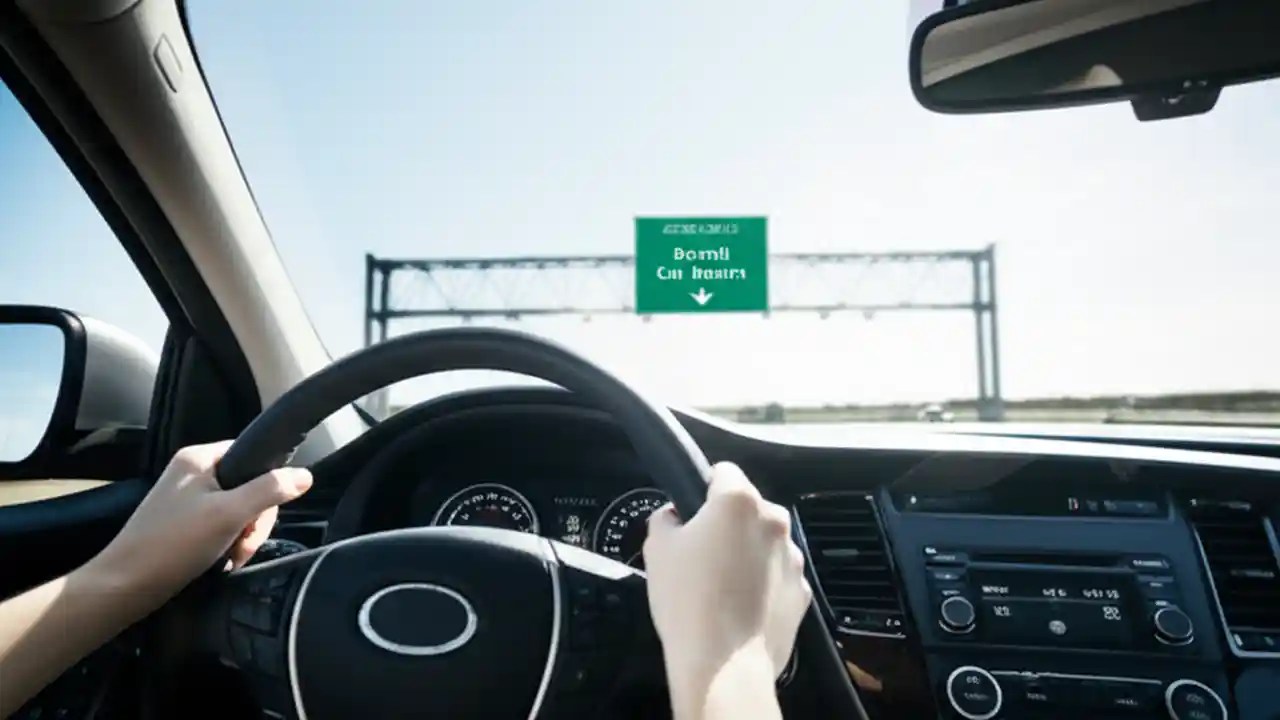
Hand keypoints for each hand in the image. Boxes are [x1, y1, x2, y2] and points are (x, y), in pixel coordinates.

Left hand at [89, 441, 312, 611]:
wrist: (124, 586)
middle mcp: (193, 473)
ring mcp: (188, 500)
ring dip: (243, 537)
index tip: (261, 514)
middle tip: (243, 544)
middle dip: (254, 520)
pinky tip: (223, 561)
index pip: (252, 455)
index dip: (267, 483)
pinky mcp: (184, 524)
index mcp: (199, 457)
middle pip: (249, 486)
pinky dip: (228, 544)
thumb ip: (270, 491)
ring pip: (239, 510)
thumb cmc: (174, 543)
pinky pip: (223, 526)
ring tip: (231, 558)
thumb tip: (306, 475)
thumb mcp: (229, 514)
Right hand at [643, 462, 810, 693]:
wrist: (724, 666)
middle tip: (701, 553)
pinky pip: (778, 575)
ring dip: (748, 553)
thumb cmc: (688, 602)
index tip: (692, 511)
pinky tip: (741, 606)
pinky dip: (764, 583)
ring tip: (721, 586)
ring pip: (765, 542)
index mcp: (738, 502)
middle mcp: (774, 522)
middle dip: (728, 524)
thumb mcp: (657, 550)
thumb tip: (674, 516)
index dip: (703, 488)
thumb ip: (665, 519)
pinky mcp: (803, 591)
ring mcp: (793, 558)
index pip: (723, 471)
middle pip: (748, 508)